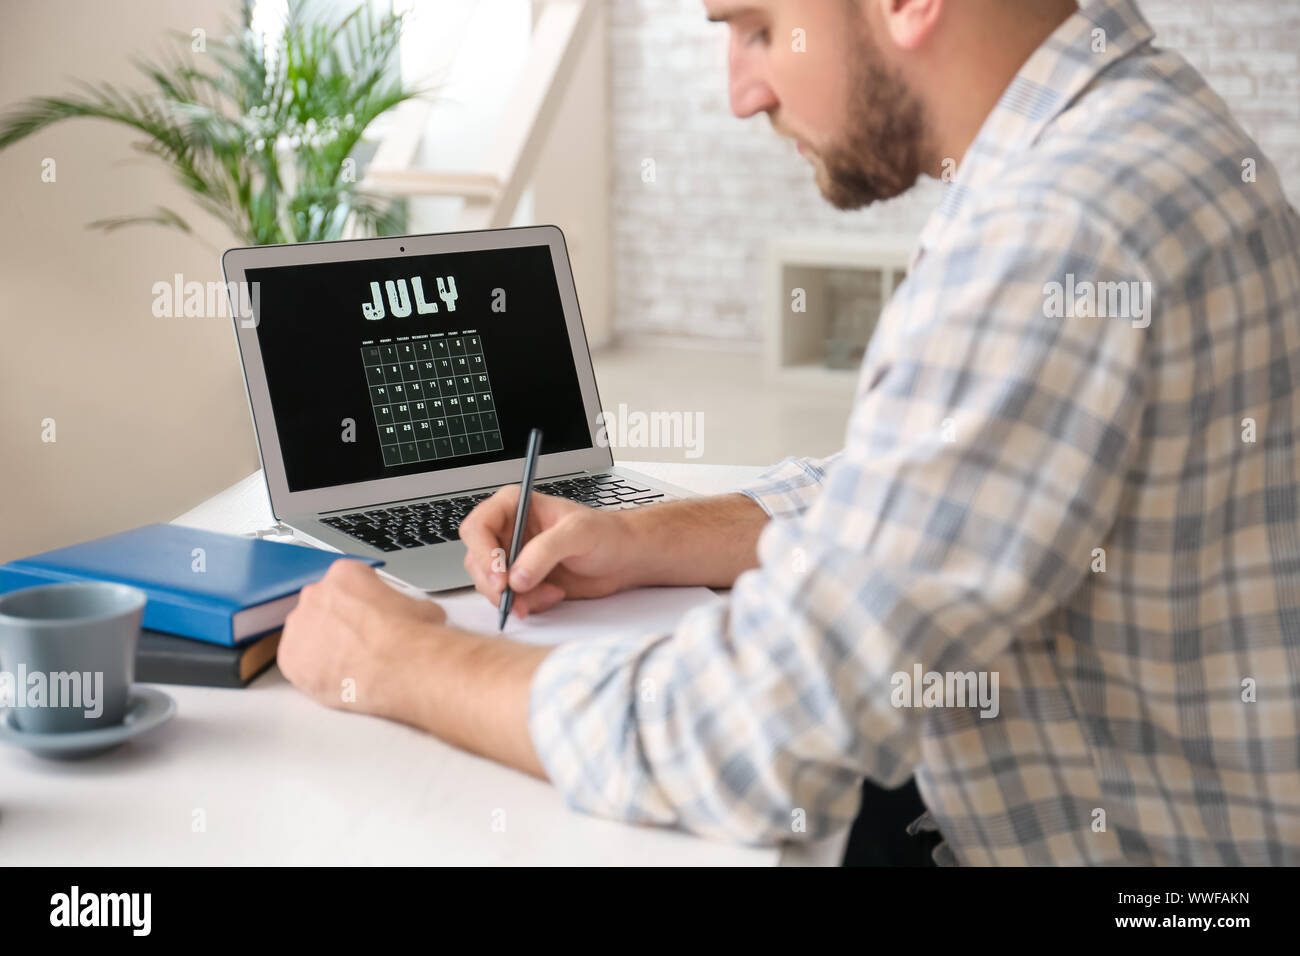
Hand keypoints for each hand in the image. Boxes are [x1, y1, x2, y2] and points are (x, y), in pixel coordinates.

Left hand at [278, 558, 453, 718]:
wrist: (405, 667)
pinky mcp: (290, 658)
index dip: (360, 602)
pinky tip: (335, 676)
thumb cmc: (413, 638)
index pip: (345, 583)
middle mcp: (315, 594)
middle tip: (358, 642)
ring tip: (348, 663)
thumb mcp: (420, 606)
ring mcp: (299, 626)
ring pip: (306, 633)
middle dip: (337, 622)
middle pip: (321, 606)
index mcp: (344, 574)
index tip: (367, 616)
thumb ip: (400, 605)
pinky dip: (311, 670)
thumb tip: (407, 615)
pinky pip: (295, 661)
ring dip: (322, 645)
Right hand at [458, 487, 643, 616]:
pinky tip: (552, 595)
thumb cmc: (606, 534)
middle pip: (477, 560)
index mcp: (514, 506)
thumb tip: (516, 577)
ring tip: (548, 594)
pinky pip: (508, 599)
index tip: (500, 575)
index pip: (479, 526)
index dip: (483, 552)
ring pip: (489, 584)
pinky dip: (526, 604)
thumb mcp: (578, 533)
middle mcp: (508, 531)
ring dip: (514, 597)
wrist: (623, 559)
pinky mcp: (522, 581)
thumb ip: (545, 551)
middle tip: (514, 596)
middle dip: (494, 582)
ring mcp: (513, 558)